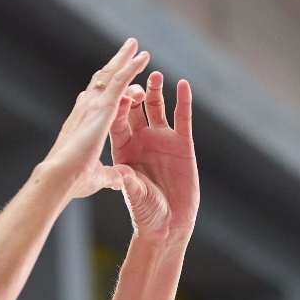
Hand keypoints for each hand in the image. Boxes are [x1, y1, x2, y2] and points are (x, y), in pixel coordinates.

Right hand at [42, 39, 150, 198]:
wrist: (61, 176)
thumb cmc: (71, 181)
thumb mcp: (96, 176)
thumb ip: (110, 175)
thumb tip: (118, 180)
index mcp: (82, 125)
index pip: (94, 101)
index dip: (103, 89)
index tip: (112, 81)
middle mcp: (85, 110)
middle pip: (100, 82)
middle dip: (112, 66)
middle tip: (123, 52)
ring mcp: (93, 105)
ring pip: (110, 75)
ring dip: (122, 59)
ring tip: (133, 45)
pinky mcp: (104, 106)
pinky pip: (121, 81)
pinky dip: (131, 67)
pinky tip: (143, 56)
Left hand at [108, 71, 197, 246]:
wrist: (168, 224)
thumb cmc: (145, 212)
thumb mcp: (135, 194)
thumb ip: (129, 181)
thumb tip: (121, 173)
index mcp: (122, 149)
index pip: (117, 122)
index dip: (118, 109)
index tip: (118, 98)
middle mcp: (140, 140)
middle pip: (135, 109)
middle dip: (134, 94)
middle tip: (136, 82)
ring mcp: (161, 140)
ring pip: (156, 108)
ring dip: (155, 91)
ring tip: (154, 75)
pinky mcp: (182, 143)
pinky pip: (182, 118)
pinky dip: (183, 101)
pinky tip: (182, 84)